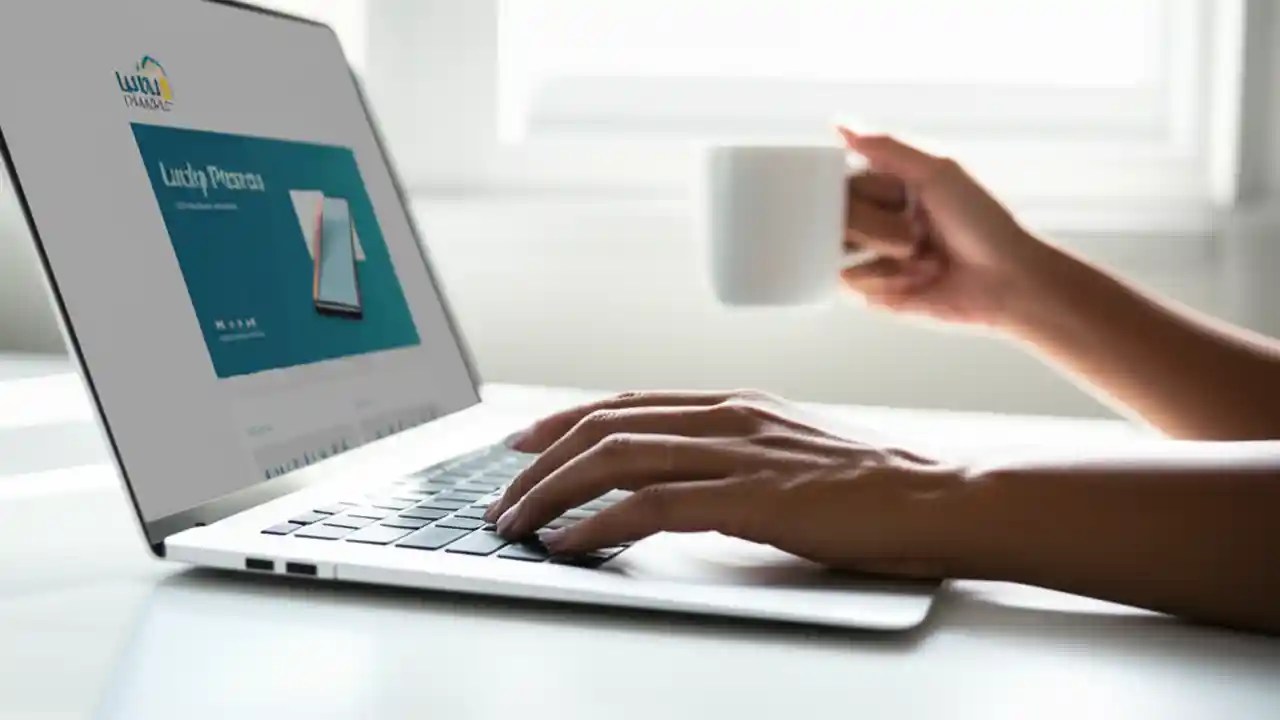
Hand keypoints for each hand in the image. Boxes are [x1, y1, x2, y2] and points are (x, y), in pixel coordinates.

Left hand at [485, 390, 967, 576]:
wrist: (938, 500)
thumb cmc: (872, 486)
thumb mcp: (791, 453)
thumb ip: (737, 453)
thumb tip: (684, 475)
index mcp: (736, 404)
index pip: (628, 403)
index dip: (566, 421)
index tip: (524, 441)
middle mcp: (727, 417)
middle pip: (606, 427)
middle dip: (542, 463)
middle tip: (503, 494)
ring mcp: (738, 453)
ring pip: (615, 459)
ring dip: (553, 493)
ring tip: (517, 523)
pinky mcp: (751, 498)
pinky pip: (649, 505)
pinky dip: (598, 523)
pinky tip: (569, 544)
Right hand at [840, 128, 1054, 328]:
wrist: (1008, 279)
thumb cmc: (981, 222)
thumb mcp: (938, 173)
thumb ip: (887, 148)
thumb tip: (837, 124)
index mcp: (890, 190)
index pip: (844, 188)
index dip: (863, 196)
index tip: (896, 200)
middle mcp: (878, 224)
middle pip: (838, 225)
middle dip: (877, 231)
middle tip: (916, 237)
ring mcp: (877, 260)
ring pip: (841, 259)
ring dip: (887, 261)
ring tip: (924, 262)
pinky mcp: (881, 294)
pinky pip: (857, 289)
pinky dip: (890, 285)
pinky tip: (920, 282)